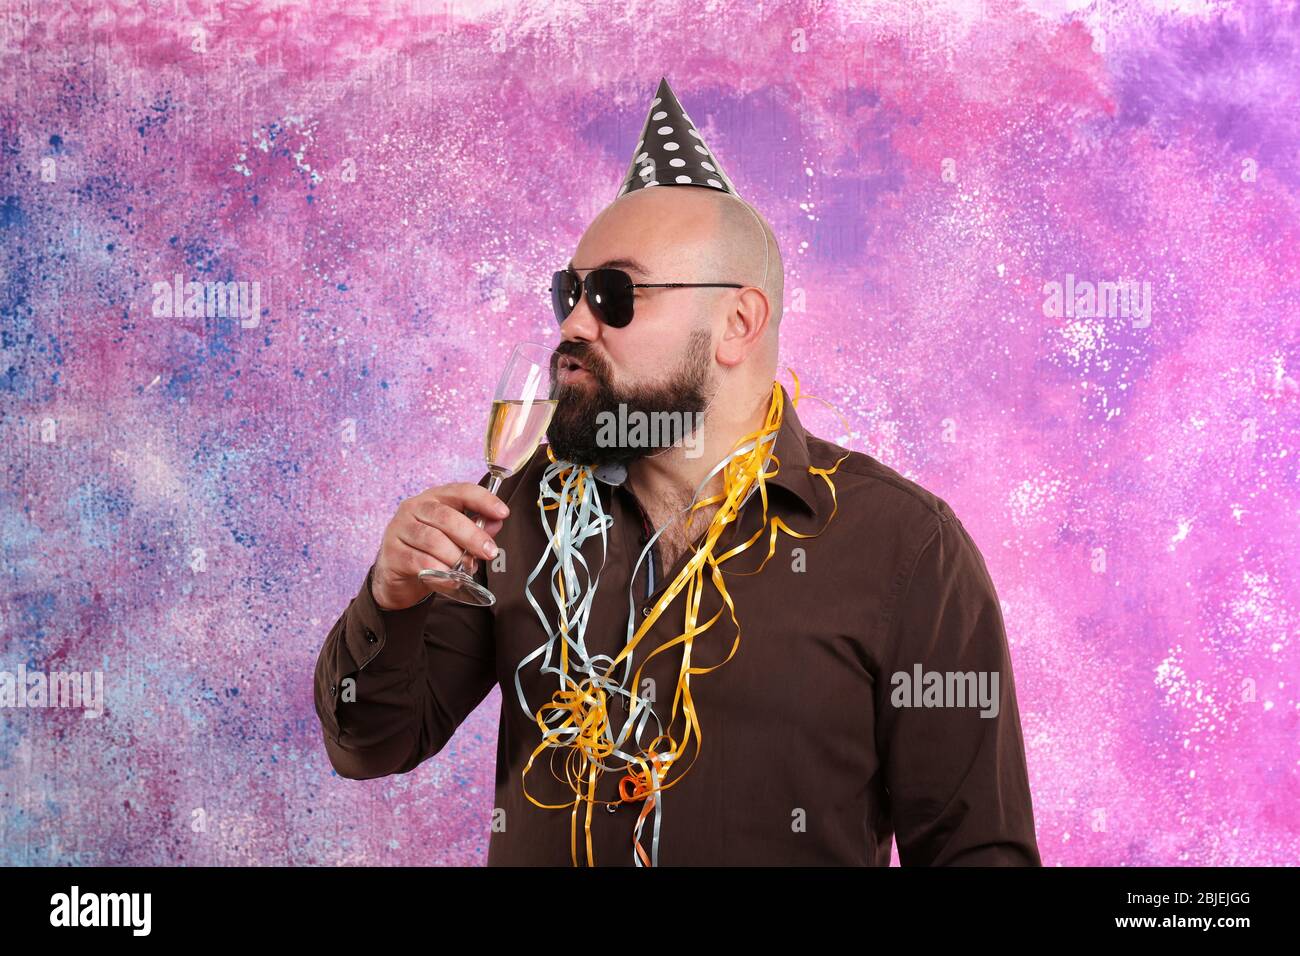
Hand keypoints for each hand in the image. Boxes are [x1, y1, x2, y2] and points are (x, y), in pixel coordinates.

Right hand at [371, 482, 509, 609]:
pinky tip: (452, 579)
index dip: (483, 500)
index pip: (460, 491)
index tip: (503, 512)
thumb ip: (476, 528)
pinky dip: (442, 573)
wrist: (396, 576)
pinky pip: (422, 562)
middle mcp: (414, 508)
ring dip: (456, 557)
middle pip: (446, 517)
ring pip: (434, 540)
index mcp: (433, 498)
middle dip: (473, 536)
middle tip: (489, 552)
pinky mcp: (393, 553)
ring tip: (466, 568)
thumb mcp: (454, 538)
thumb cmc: (428, 550)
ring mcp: (400, 529)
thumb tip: (496, 522)